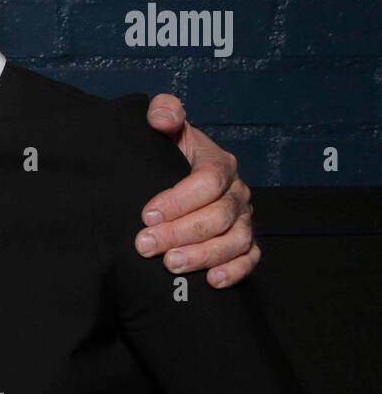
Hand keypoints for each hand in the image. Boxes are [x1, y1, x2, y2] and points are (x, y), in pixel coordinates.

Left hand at [136, 94, 258, 287]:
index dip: (179, 199)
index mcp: (218, 163)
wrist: (170, 177)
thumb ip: (163, 112)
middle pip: (218, 215)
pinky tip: (212, 281)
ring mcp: (242, 219)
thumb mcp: (162, 127)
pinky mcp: (243, 243)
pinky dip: (234, 271)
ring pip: (235, 241)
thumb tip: (163, 118)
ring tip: (170, 265)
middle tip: (145, 245)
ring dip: (203, 256)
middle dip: (181, 232)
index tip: (147, 214)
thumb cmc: (165, 153)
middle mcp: (236, 192)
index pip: (208, 181)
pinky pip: (249, 259)